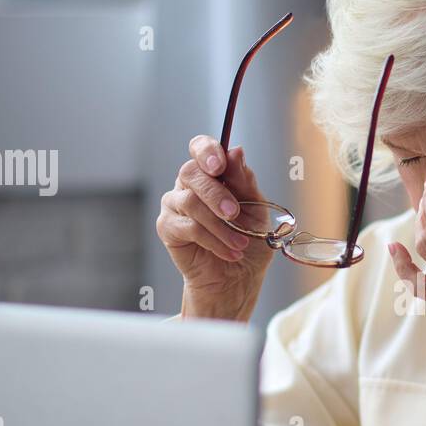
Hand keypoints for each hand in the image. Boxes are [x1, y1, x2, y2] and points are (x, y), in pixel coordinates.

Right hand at [156, 136, 274, 320]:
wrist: (238, 278)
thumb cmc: (248, 240)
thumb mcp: (257, 209)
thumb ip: (245, 181)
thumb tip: (236, 151)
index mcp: (212, 173)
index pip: (200, 148)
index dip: (207, 150)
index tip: (219, 164)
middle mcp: (189, 185)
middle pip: (191, 172)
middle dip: (215, 193)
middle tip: (234, 213)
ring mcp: (175, 204)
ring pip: (190, 201)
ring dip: (219, 225)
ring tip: (240, 243)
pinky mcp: (168, 227)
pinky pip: (188, 227)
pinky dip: (213, 240)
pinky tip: (229, 252)